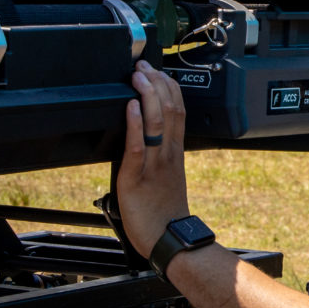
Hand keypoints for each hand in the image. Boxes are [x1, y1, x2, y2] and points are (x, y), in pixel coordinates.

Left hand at [118, 61, 191, 261]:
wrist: (170, 240)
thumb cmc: (165, 213)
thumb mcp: (167, 177)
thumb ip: (160, 157)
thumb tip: (146, 138)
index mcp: (175, 153)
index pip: (179, 111)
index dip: (168, 87)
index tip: (157, 71)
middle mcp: (168, 154)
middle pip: (170, 110)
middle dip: (156, 84)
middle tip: (143, 66)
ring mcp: (154, 165)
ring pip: (157, 122)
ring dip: (146, 95)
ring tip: (137, 77)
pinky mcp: (137, 178)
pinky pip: (138, 146)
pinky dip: (134, 124)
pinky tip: (129, 107)